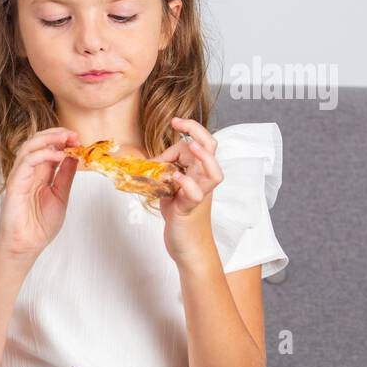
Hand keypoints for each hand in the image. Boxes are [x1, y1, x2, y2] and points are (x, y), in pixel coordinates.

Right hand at [0, 126, 79, 261]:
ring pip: (29, 147)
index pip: (49, 149)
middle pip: (37, 143)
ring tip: (65, 138)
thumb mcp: (61, 196)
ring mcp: (20, 176)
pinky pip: (26, 162)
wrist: (27, 245)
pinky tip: (58, 155)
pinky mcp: (14, 183)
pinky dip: (42, 154)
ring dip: (48, 139)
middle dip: (56, 135)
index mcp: (40, 175)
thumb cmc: (40, 226)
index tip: (78, 139)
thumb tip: (75, 157)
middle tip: (73, 134)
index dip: (63, 141)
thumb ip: (66, 176)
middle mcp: (29, 172)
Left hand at [155, 116, 223, 260]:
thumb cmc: (179, 213)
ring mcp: (200, 195)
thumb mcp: (170, 186)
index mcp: (200, 171)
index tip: (175, 121)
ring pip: (214, 173)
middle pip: (212, 149)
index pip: (201, 143)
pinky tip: (175, 177)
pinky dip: (187, 184)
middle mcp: (204, 181)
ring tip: (191, 147)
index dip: (189, 131)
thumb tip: (152, 159)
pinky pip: (196, 195)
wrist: (187, 244)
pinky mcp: (190, 210)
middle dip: (198, 132)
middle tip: (178, 123)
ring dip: (203, 158)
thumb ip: (165, 169)